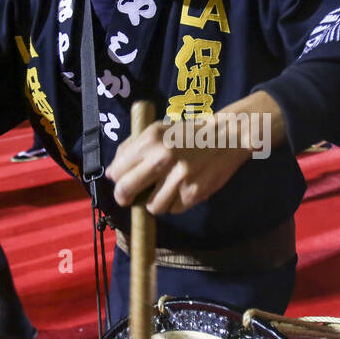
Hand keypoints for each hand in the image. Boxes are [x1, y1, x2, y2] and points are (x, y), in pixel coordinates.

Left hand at [106, 95, 285, 214]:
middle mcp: (162, 158)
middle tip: (130, 198)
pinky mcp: (194, 193)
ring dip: (154, 202)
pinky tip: (181, 190)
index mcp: (150, 140)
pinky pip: (174, 209)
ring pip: (152, 207)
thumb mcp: (158, 129)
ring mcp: (179, 178)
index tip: (122, 181)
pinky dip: (175, 203)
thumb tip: (113, 172)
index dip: (117, 180)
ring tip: (163, 191)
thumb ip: (133, 147)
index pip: (118, 171)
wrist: (226, 136)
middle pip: (127, 191)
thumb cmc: (188, 133)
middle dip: (125, 198)